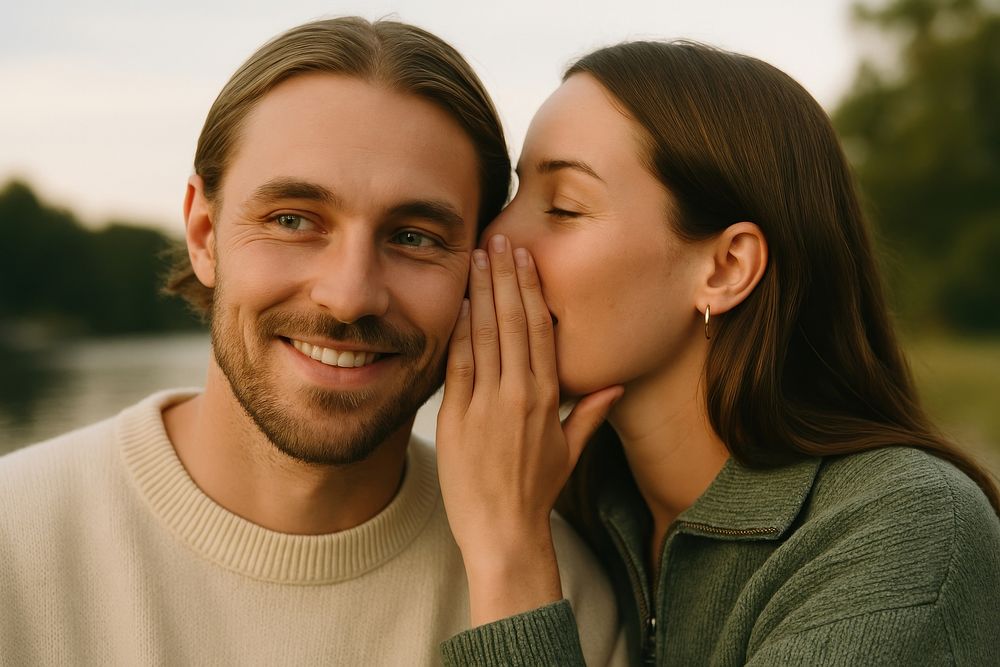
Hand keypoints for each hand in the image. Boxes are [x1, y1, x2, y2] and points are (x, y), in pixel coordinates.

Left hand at [436, 234, 622, 625]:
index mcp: (548, 398)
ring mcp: (487, 404)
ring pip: (486, 335)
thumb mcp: (569, 452)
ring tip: (478, 256)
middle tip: (498, 238)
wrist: (503, 532)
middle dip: (505, 276)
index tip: (524, 258)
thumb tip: (613, 388)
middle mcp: (519, 394)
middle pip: (513, 322)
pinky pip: (459, 364)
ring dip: (482, 292)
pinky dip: (460, 331)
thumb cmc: (535, 492)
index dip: (531, 289)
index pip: (540, 329)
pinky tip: (460, 302)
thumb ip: (590, 415)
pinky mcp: (457, 418)